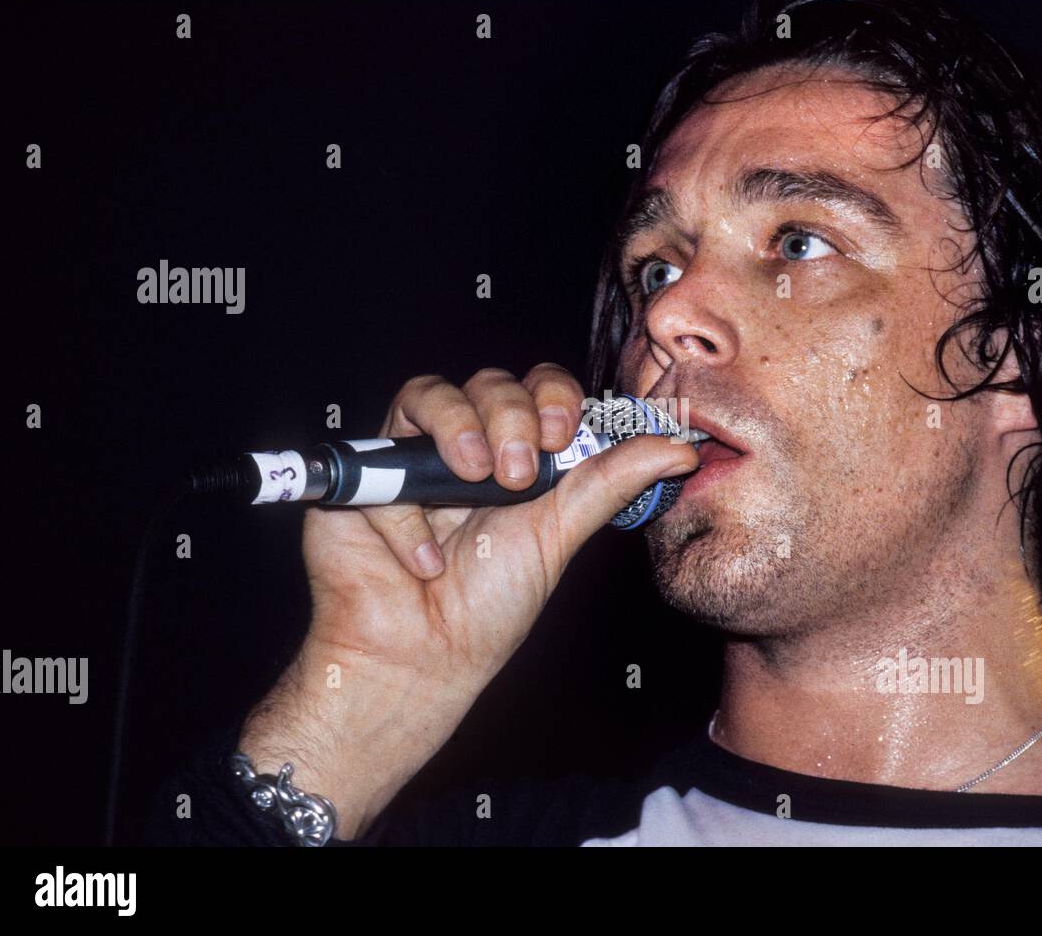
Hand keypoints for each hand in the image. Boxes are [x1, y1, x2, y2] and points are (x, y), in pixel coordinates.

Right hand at [240, 364, 697, 836]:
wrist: (421, 660)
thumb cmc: (488, 604)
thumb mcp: (558, 535)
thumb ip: (611, 482)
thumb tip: (680, 445)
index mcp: (518, 455)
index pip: (538, 388)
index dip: (552, 396)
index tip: (563, 433)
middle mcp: (466, 448)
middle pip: (488, 382)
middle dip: (510, 416)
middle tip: (519, 471)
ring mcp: (411, 460)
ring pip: (429, 394)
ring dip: (458, 430)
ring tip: (472, 481)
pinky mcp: (361, 481)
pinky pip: (379, 458)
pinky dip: (406, 513)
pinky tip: (426, 560)